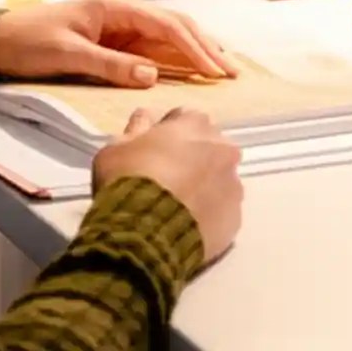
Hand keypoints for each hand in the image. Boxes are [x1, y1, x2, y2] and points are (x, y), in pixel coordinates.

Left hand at [0, 0, 240, 86]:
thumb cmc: (28, 42)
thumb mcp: (67, 55)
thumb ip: (110, 66)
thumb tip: (151, 76)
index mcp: (115, 7)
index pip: (167, 25)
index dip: (194, 49)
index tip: (214, 70)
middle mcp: (125, 13)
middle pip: (176, 26)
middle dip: (207, 47)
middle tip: (232, 71)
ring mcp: (122, 28)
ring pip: (171, 36)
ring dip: (198, 51)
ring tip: (224, 68)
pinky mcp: (117, 43)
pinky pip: (155, 49)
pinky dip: (178, 58)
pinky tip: (194, 69)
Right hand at [93, 108, 243, 262]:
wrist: (145, 233)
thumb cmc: (128, 180)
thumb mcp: (116, 149)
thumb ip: (135, 130)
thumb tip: (145, 118)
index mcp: (195, 125)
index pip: (185, 119)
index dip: (168, 133)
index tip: (154, 149)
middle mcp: (223, 150)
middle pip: (209, 148)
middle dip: (192, 158)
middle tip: (168, 178)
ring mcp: (233, 185)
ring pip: (220, 180)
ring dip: (204, 186)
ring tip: (178, 206)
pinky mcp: (235, 218)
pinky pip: (222, 211)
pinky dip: (210, 214)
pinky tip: (188, 225)